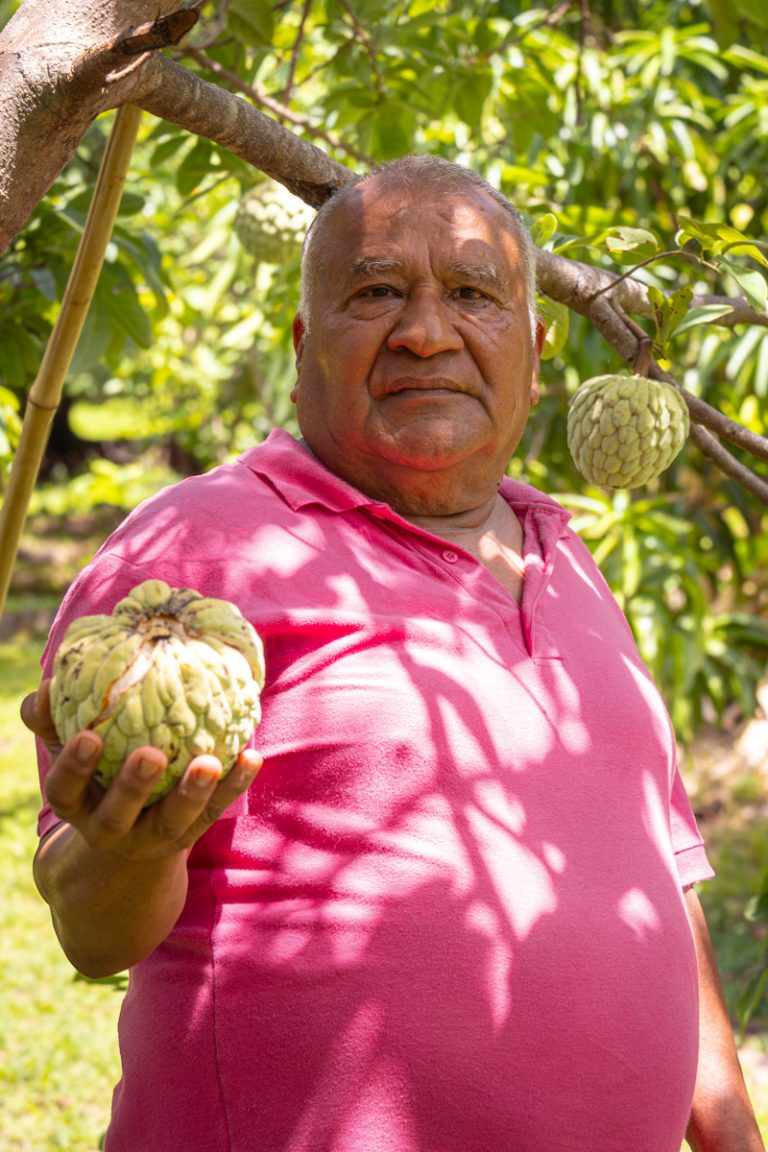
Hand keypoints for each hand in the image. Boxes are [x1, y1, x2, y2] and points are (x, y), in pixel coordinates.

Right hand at [22, 679, 262, 861]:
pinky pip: (213, 812)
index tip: (88, 736)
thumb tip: (46, 684)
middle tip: (151, 755)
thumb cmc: (96, 771)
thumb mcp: (69, 750)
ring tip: (209, 762)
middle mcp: (111, 828)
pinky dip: (234, 785)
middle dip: (133, 787)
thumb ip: (54, 720)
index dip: (74, 767)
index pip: (65, 792)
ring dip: (192, 793)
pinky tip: (250, 756)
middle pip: (118, 816)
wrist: (126, 836)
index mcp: (77, 806)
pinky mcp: (189, 833)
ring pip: (172, 822)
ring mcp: (152, 837)